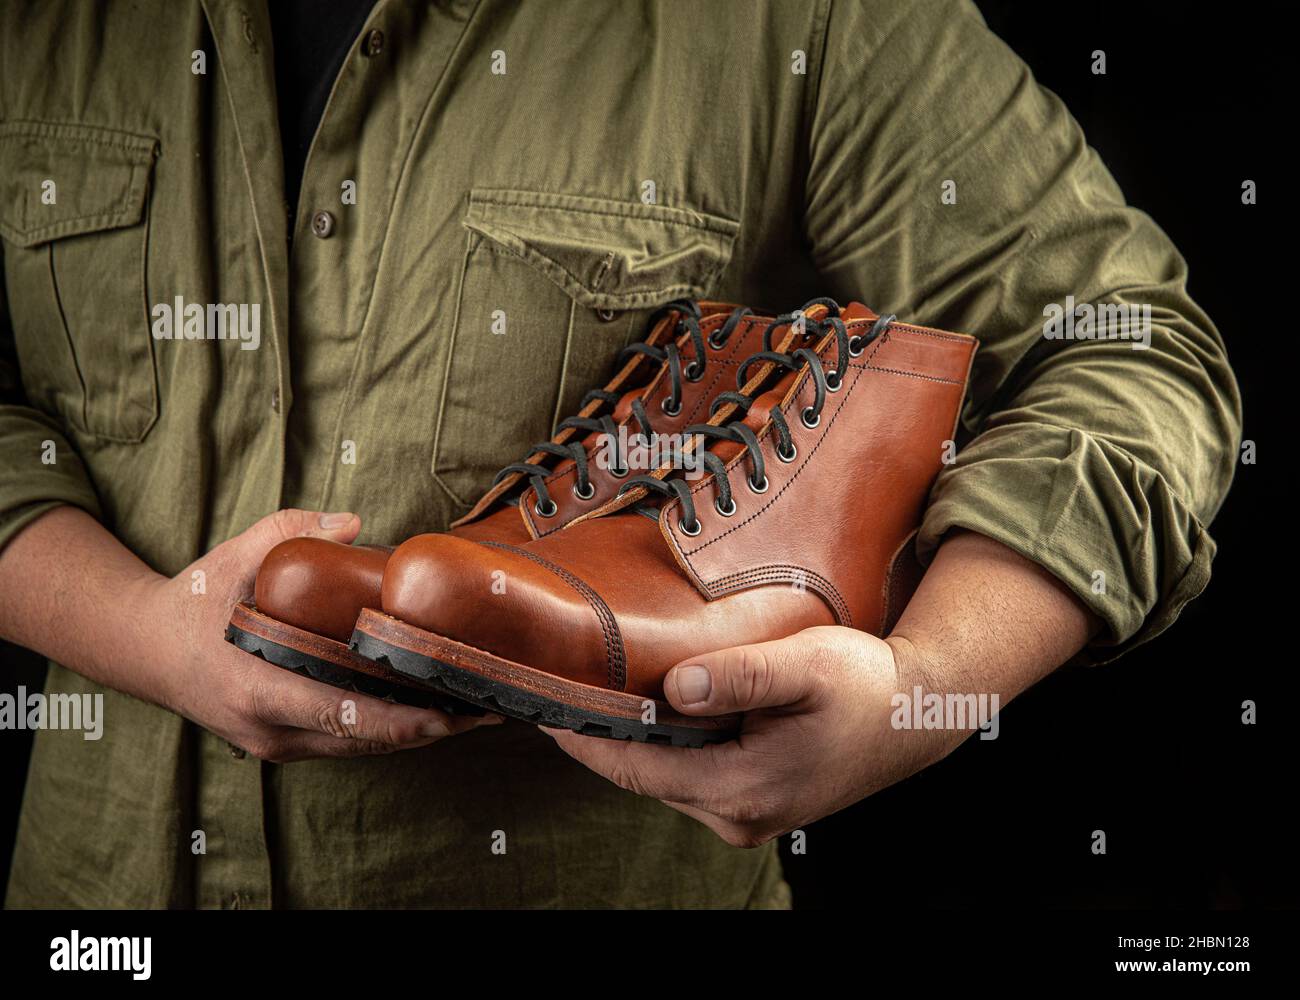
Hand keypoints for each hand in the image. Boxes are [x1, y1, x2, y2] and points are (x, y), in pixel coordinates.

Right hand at [131, 508, 499, 760]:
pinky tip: (431, 709)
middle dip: (430, 730)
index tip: (452, 715)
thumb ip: (291, 532)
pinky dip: (389, 729)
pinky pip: (346, 741)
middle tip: (489, 710)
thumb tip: (355, 523)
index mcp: (256, 690)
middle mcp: (269, 730)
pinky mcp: (284, 743)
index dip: (401, 721)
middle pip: (365, 741)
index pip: (342, 716)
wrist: (143, 648)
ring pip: (360, 747)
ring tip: (474, 711)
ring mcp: (276, 743)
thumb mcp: (233, 556)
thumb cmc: (193, 600)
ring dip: (416, 733)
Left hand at [543, 530, 1096, 846]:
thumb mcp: (806, 666)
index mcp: (744, 788)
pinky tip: (651, 710)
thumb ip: (740, 676)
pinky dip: (663, 745)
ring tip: (593, 695)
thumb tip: (675, 687)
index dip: (586, 739)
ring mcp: (745, 813)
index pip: (638, 768)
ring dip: (632, 741)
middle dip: (600, 738)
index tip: (542, 709)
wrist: (916, 715)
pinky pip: (689, 775)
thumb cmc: (865, 687)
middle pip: (644, 776)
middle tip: (556, 692)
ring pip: (665, 777)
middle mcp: (737, 814)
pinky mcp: (753, 799)